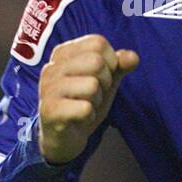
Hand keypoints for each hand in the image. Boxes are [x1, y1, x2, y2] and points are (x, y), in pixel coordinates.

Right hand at [38, 34, 139, 164]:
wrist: (62, 137)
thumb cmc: (82, 102)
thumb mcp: (105, 81)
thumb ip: (119, 65)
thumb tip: (133, 57)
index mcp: (63, 53)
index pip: (98, 43)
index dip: (110, 62)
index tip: (100, 77)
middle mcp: (52, 66)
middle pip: (96, 62)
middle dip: (105, 82)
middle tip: (93, 95)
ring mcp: (48, 88)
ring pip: (92, 86)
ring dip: (96, 101)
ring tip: (84, 106)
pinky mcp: (49, 110)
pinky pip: (85, 108)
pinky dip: (89, 116)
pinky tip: (79, 118)